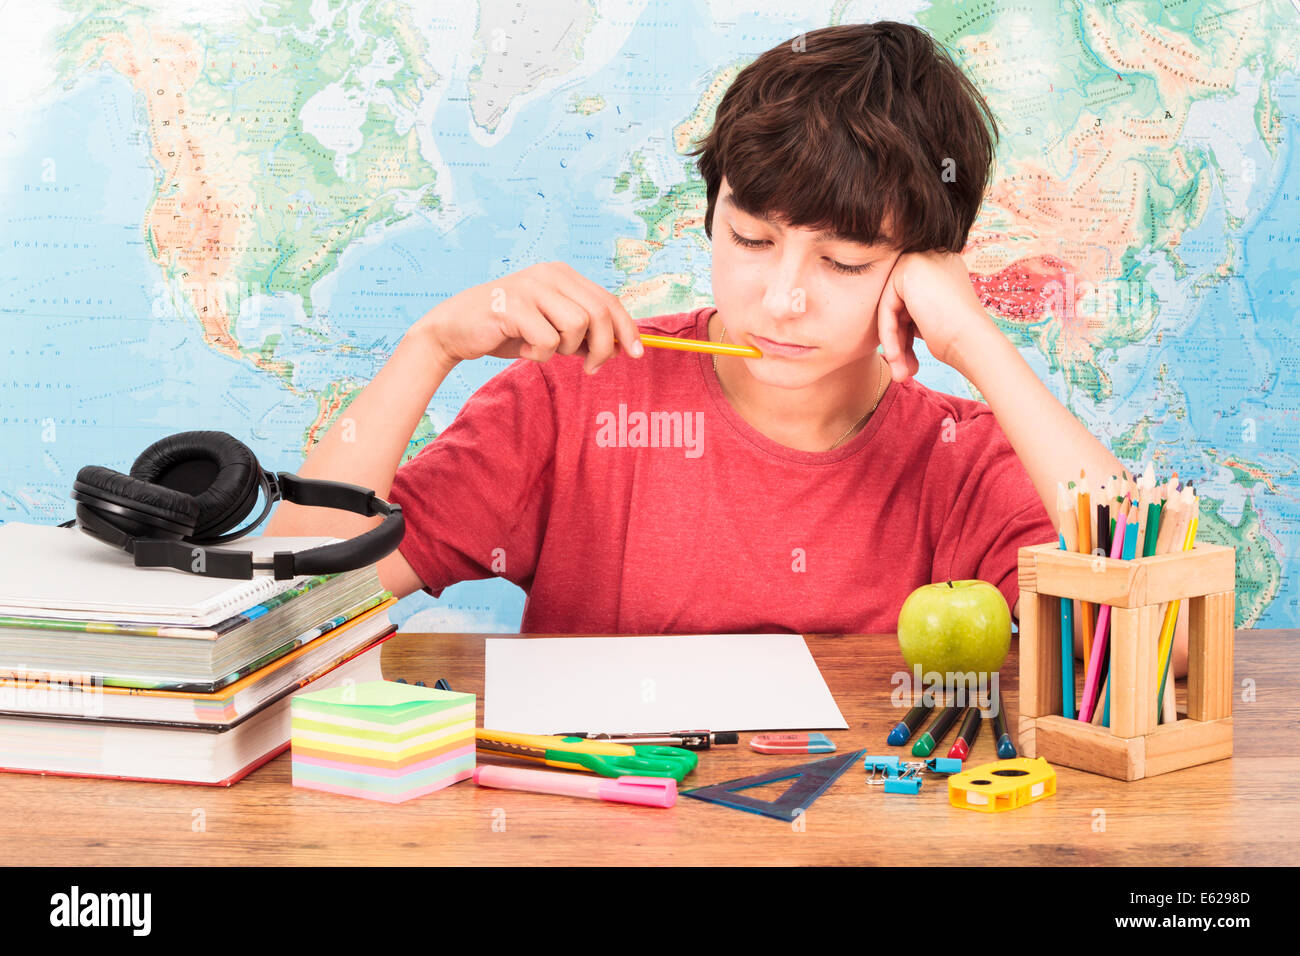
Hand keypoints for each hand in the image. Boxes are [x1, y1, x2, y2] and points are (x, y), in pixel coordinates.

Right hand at [418, 262, 642, 372]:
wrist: (455, 329)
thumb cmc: (507, 330)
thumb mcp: (551, 329)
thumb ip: (583, 334)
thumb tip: (623, 347)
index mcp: (562, 275)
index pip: (608, 300)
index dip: (627, 328)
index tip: (637, 354)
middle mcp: (549, 274)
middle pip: (599, 313)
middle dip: (603, 348)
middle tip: (590, 368)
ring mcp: (530, 286)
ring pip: (576, 326)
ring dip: (565, 350)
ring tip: (542, 348)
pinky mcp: (512, 305)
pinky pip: (546, 341)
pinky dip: (538, 355)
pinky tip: (520, 346)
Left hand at [875, 250, 991, 382]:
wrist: (974, 342)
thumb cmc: (960, 340)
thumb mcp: (932, 321)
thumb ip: (911, 313)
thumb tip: (887, 321)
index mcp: (944, 267)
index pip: (911, 301)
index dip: (907, 333)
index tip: (908, 362)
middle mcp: (934, 257)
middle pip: (899, 303)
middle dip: (898, 339)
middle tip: (903, 371)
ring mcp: (922, 259)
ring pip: (891, 307)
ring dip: (894, 343)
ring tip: (901, 373)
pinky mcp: (908, 269)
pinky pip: (886, 306)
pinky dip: (888, 334)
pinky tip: (895, 358)